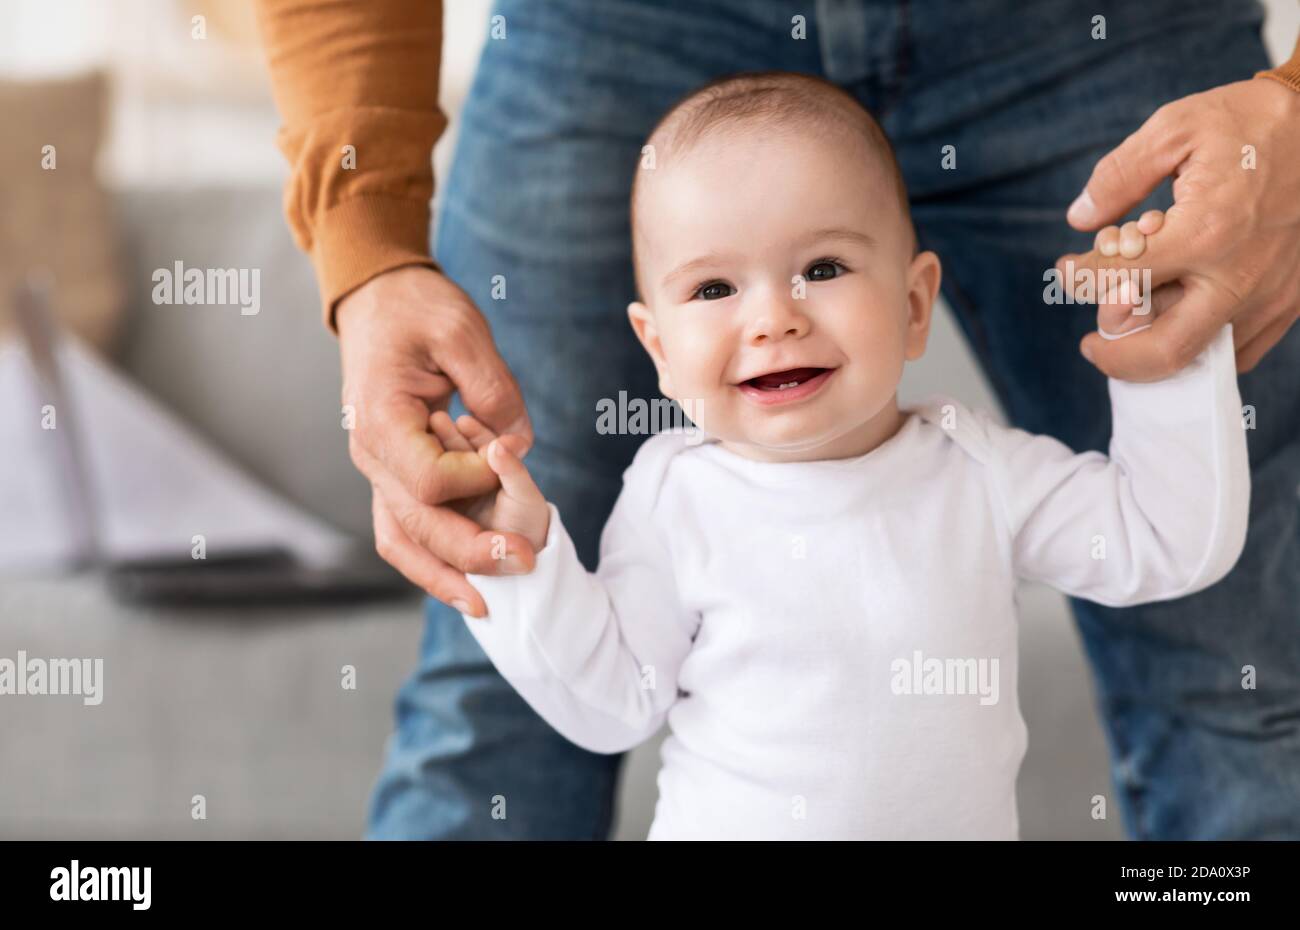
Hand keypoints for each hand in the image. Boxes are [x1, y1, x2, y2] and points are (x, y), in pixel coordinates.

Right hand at [336, 265, 535, 617]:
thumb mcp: (462, 332)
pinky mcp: (392, 473)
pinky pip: (405, 528)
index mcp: (380, 419)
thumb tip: (517, 449)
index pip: (429, 480)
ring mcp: (376, 469)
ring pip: (401, 540)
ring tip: (488, 606)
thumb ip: (494, 390)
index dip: (475, 481)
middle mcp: (369, 454)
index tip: (506, 457)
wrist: (378, 298)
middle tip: (527, 562)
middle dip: (472, 551)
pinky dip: (432, 560)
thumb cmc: (418, 309)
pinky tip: (469, 583)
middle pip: (417, 524)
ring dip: (443, 575)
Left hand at [1056, 78, 1299, 379]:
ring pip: (1202, 356)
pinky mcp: (1290, 300)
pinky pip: (1239, 350)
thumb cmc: (1250, 123)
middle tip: (1092, 342)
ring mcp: (1270, 294)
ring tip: (1136, 320)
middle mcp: (1240, 275)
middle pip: (1165, 351)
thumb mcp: (1175, 128)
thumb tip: (1080, 219)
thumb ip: (1120, 175)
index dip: (1078, 278)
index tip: (1067, 268)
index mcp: (1205, 231)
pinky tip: (1178, 317)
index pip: (1117, 281)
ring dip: (1157, 348)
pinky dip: (1201, 346)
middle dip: (1116, 356)